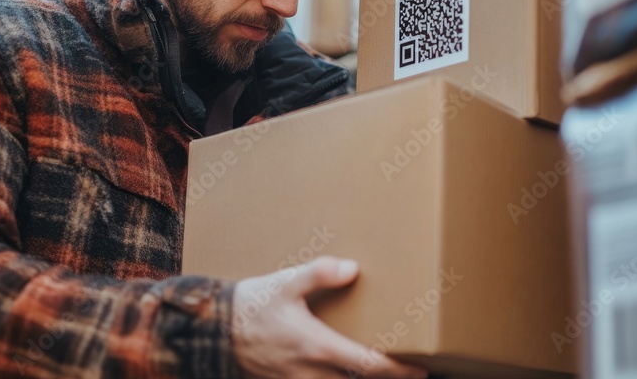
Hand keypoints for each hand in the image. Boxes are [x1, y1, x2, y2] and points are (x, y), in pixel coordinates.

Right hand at [230, 256, 428, 378]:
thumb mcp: (285, 283)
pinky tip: (348, 373)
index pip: (370, 367)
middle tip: (414, 370)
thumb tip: (352, 268)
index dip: (400, 371)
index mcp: (318, 347)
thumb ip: (319, 274)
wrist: (216, 330)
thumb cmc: (254, 305)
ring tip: (384, 373)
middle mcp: (313, 373)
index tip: (420, 367)